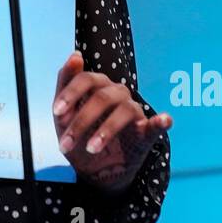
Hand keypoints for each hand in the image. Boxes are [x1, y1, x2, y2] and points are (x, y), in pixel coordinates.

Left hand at [52, 50, 171, 195]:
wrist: (92, 168)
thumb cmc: (79, 134)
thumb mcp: (63, 113)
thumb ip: (66, 82)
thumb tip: (76, 54)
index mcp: (98, 85)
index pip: (87, 79)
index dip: (71, 94)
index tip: (57, 113)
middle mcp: (118, 94)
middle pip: (102, 97)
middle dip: (81, 121)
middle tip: (65, 144)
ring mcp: (133, 112)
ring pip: (124, 110)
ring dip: (106, 130)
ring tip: (91, 148)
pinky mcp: (145, 133)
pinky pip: (156, 125)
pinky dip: (161, 121)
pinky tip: (164, 119)